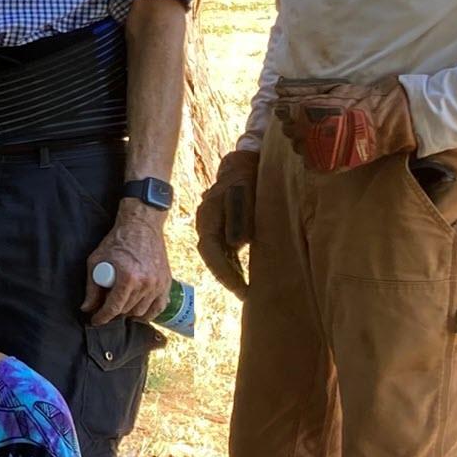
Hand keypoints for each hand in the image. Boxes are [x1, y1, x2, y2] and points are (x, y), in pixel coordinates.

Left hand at [81, 203, 170, 324]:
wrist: (142, 226)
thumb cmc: (117, 242)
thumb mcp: (96, 261)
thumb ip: (91, 287)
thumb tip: (87, 308)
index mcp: (128, 278)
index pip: (114, 308)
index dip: (102, 317)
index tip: (95, 320)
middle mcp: (146, 283)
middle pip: (127, 311)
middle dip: (113, 313)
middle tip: (104, 308)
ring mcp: (158, 284)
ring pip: (141, 311)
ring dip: (128, 313)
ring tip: (120, 306)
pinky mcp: (166, 283)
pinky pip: (159, 307)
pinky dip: (148, 313)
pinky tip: (138, 313)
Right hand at [195, 148, 258, 299]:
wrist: (248, 161)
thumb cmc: (249, 176)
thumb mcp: (248, 192)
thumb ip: (242, 216)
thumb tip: (237, 243)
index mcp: (208, 216)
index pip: (211, 251)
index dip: (224, 272)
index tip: (241, 289)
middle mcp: (206, 222)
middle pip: (212, 256)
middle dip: (227, 277)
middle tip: (246, 295)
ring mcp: (213, 224)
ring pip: (218, 254)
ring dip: (230, 272)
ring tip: (247, 289)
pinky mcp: (223, 225)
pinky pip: (224, 249)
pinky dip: (233, 263)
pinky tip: (245, 274)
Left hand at [272, 78, 416, 171]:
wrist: (390, 119)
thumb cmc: (361, 100)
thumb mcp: (332, 88)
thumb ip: (302, 89)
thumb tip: (279, 89)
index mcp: (306, 112)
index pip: (282, 112)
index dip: (288, 109)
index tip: (299, 108)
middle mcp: (307, 132)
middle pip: (288, 130)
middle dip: (297, 124)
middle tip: (316, 120)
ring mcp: (317, 150)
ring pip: (298, 147)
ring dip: (306, 140)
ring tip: (325, 133)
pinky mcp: (328, 164)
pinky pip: (310, 162)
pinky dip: (315, 155)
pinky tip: (327, 146)